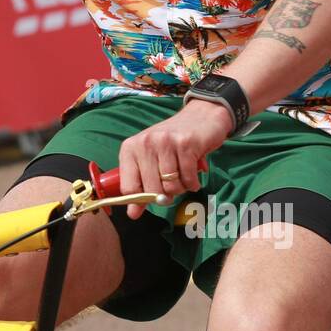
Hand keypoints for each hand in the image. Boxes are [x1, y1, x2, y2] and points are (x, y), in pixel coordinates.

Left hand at [115, 100, 233, 218]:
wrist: (201, 116)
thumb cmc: (173, 142)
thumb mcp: (151, 160)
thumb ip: (141, 186)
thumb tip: (133, 214)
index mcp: (130, 148)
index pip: (128, 187)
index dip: (141, 200)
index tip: (152, 200)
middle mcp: (145, 143)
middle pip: (151, 190)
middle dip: (166, 195)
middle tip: (173, 185)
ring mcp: (165, 142)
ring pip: (171, 186)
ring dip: (181, 187)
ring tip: (184, 175)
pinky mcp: (186, 144)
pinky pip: (188, 178)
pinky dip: (193, 182)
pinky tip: (194, 174)